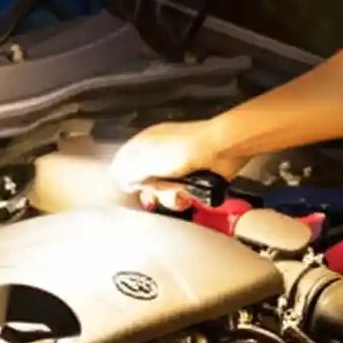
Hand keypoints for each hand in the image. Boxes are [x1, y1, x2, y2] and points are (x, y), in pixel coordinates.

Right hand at [110, 119, 247, 209]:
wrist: (220, 150)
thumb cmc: (182, 148)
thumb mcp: (146, 158)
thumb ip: (127, 170)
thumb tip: (122, 182)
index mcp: (146, 144)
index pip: (126, 163)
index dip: (126, 177)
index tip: (130, 187)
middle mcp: (160, 156)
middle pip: (143, 183)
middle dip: (149, 190)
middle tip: (156, 186)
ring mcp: (177, 169)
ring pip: (161, 193)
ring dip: (167, 196)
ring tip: (178, 190)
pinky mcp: (193, 181)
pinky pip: (179, 197)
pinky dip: (182, 198)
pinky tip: (187, 194)